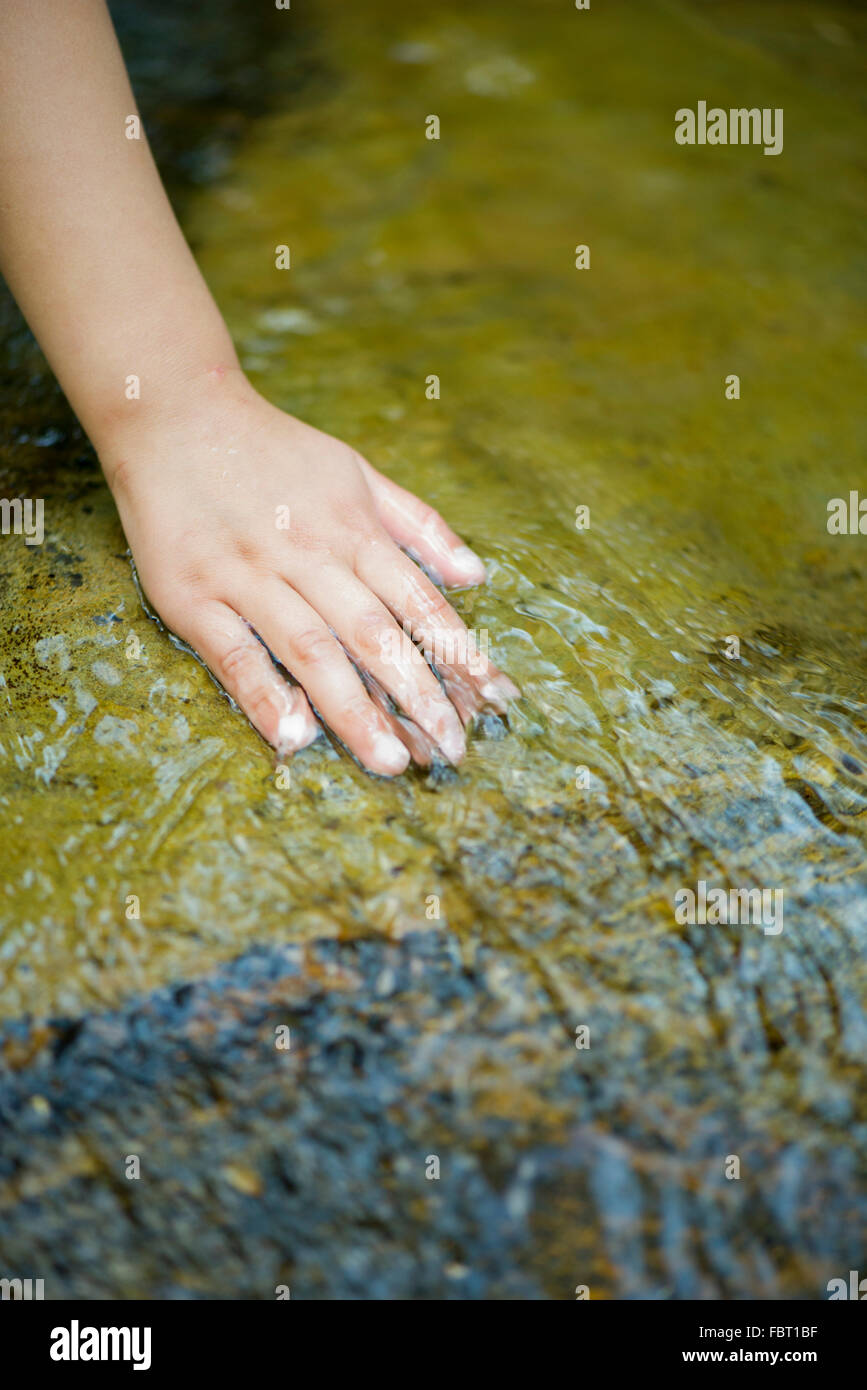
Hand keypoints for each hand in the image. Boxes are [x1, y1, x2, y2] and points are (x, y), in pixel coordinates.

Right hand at [101, 373, 517, 774]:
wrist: (175, 416)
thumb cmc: (274, 452)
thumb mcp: (358, 472)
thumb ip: (419, 524)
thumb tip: (476, 574)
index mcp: (353, 530)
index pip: (419, 601)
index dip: (459, 653)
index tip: (492, 700)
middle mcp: (308, 556)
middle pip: (373, 634)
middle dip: (419, 695)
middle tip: (451, 750)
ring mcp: (248, 577)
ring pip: (311, 651)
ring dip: (354, 710)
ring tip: (389, 762)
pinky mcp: (194, 598)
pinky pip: (234, 655)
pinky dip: (263, 696)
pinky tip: (294, 738)